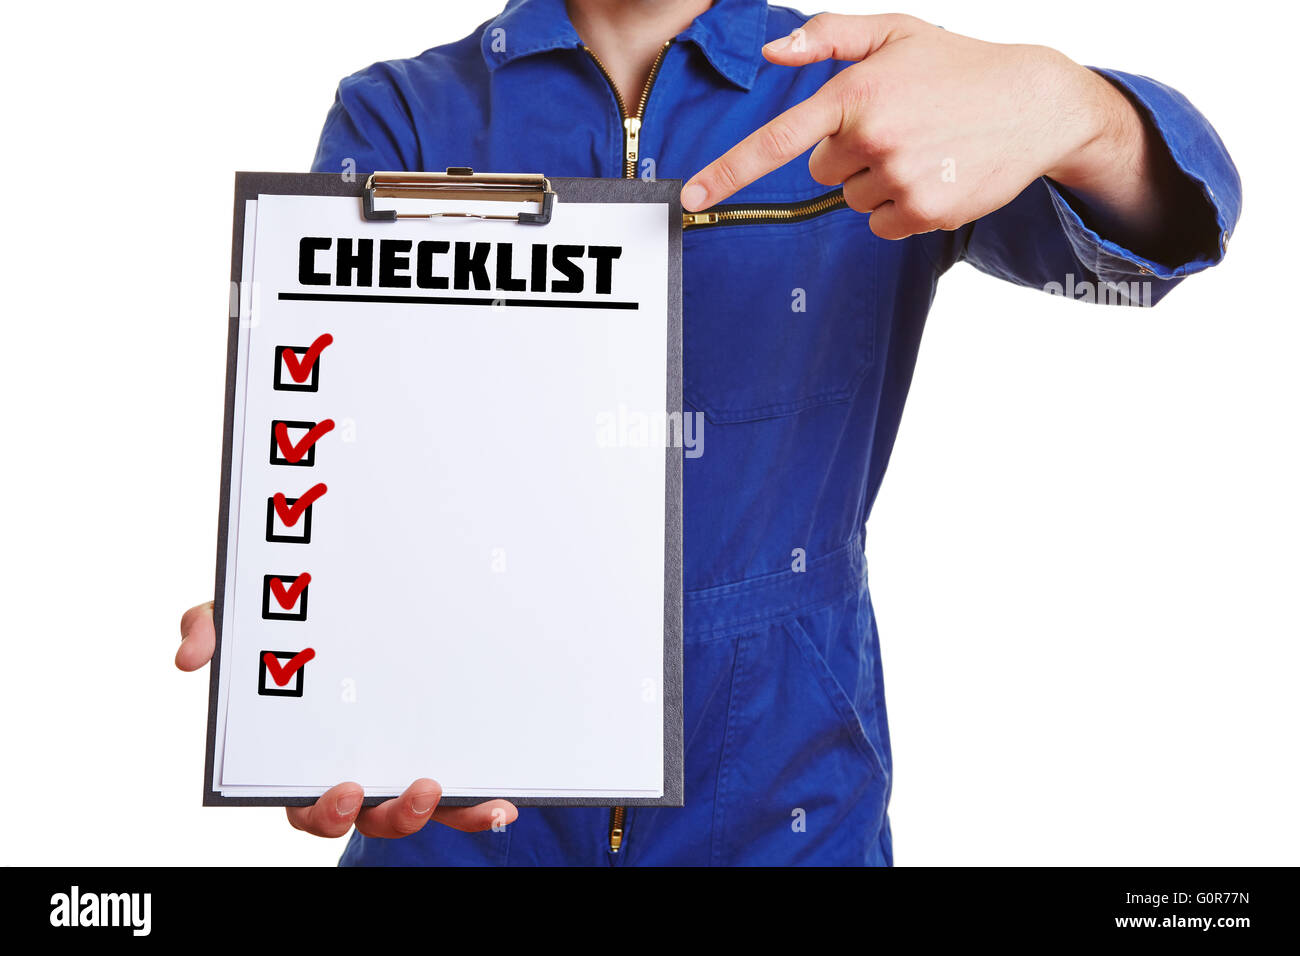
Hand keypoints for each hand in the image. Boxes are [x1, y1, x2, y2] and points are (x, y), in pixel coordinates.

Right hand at [177, 602, 517, 837]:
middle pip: (361, 817)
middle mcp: (355, 774)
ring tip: (440, 786)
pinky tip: (502, 804)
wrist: (376, 601)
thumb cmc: (301, 627)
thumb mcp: (252, 618)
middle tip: (404, 788)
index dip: (323, 809)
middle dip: (381, 813)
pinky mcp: (444, 763)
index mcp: (307, 758)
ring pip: (410, 813)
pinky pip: (462, 801)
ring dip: (426, 812)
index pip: (306, 803)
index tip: (343, 788)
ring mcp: (399, 770)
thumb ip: (214, 624)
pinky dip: (480, 810)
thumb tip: (190, 654)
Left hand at [681, 13, 1145, 240]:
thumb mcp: (895, 32)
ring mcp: (899, 180)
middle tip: (899, 127)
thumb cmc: (958, 65)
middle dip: (849, 154)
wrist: (1036, 103)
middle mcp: (873, 139)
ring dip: (876, 180)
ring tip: (923, 147)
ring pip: (852, 199)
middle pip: (822, 172)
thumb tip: (773, 50)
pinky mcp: (923, 214)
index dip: (728, 171)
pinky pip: (881, 224)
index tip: (690, 196)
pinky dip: (900, 207)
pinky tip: (934, 174)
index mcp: (856, 93)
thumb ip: (829, 35)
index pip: (778, 139)